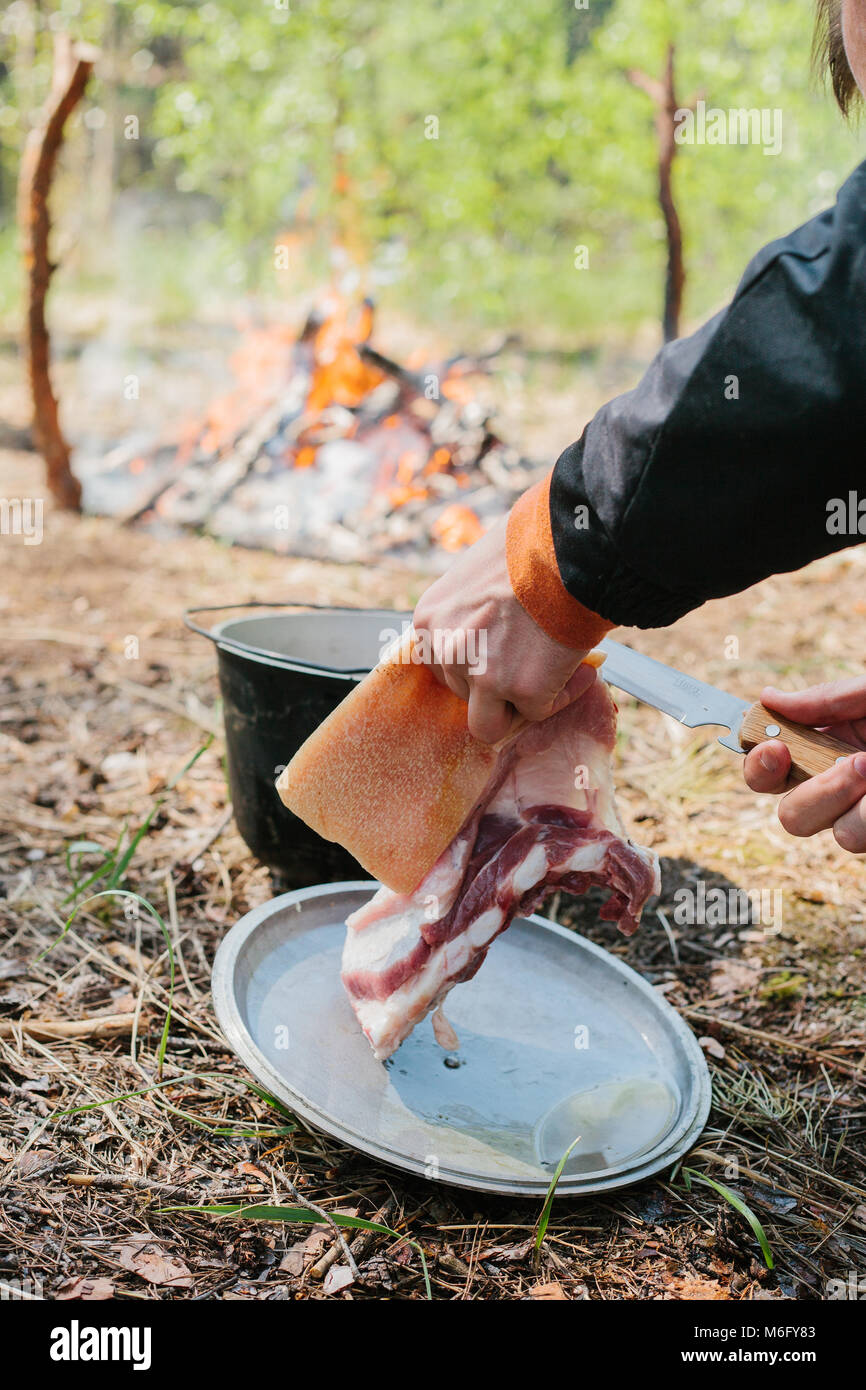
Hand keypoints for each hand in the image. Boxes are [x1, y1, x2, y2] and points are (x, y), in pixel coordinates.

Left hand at [413, 516, 596, 743]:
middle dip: (497, 684)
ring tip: (553, 672)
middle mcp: (447, 651)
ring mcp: (483, 675)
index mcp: (429, 620)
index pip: (441, 664)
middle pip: (464, 693)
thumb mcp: (478, 572)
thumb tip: (494, 628)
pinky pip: (538, 712)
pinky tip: (580, 670)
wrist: (572, 548)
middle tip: (531, 664)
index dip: (474, 663)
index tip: (502, 656)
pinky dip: (562, 695)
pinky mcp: (523, 691)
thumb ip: (472, 609)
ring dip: (521, 700)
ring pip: (491, 721)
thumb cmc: (533, 545)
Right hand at [743, 677, 865, 852]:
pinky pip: (850, 836)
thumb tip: (766, 697)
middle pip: (788, 812)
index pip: (770, 766)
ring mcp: (854, 813)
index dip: (758, 761)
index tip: (774, 746)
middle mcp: (837, 787)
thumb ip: (826, 700)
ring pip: (812, 826)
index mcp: (829, 749)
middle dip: (808, 790)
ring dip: (837, 796)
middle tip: (852, 762)